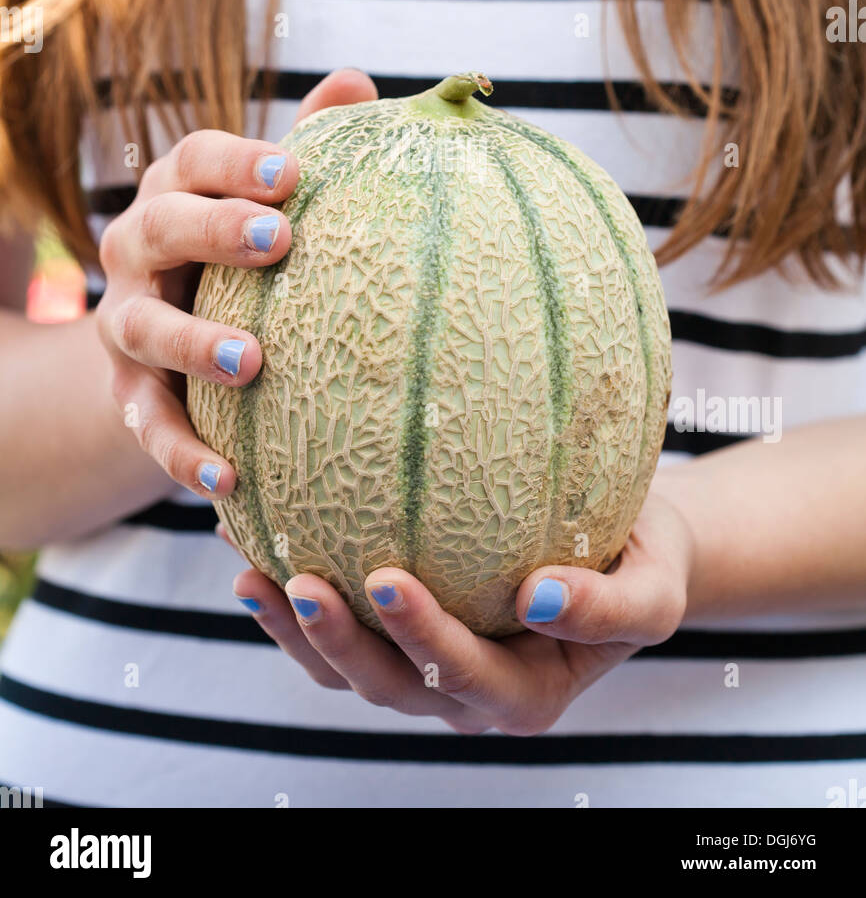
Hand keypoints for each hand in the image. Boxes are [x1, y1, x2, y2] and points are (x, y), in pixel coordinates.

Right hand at [95, 68, 376, 496]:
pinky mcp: (128, 392)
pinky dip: (182, 452)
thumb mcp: (269, 199)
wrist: (173, 341)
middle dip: (213, 230)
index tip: (293, 174)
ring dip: (193, 344)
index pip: (194, 159)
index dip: (237, 162)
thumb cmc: (243, 251)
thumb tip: (359, 81)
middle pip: (159, 226)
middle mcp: (138, 248)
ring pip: (143, 327)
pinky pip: (147, 424)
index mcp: (177, 190)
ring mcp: (125, 322)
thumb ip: (311, 143)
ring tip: (253, 361)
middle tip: (278, 241)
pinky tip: (229, 482)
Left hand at [230, 492, 692, 734]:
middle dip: (339, 643)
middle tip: (300, 582)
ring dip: (296, 629)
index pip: (464, 674)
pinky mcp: (400, 636)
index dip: (420, 637)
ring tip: (251, 573)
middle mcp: (466, 694)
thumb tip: (538, 597)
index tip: (385, 577)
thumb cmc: (643, 560)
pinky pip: (341, 628)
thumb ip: (613, 606)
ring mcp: (427, 670)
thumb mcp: (657, 587)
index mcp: (526, 693)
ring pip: (348, 669)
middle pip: (390, 684)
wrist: (623, 548)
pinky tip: (257, 543)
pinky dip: (295, 597)